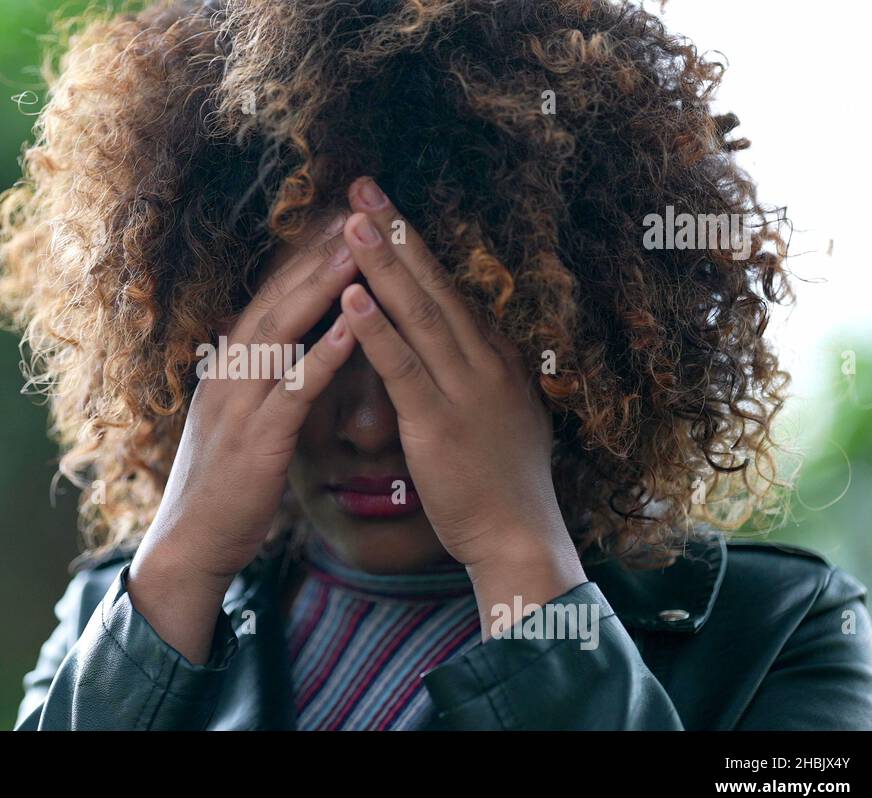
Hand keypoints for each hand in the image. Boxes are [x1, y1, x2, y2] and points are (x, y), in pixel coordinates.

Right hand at [128, 214, 359, 660]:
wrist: (189, 546)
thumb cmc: (223, 488)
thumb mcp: (235, 422)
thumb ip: (256, 381)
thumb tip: (276, 347)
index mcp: (225, 367)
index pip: (267, 297)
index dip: (302, 256)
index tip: (337, 217)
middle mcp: (226, 374)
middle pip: (274, 299)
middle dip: (314, 254)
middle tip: (354, 212)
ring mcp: (236, 405)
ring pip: (280, 331)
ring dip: (321, 288)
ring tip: (359, 249)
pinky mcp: (255, 441)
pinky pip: (292, 389)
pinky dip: (322, 354)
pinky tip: (354, 328)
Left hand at [336, 177, 585, 620]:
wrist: (521, 537)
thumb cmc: (505, 484)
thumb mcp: (503, 414)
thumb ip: (482, 375)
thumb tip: (470, 347)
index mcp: (493, 356)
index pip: (448, 288)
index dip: (413, 244)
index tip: (383, 206)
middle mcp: (483, 360)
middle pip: (434, 283)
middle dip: (394, 231)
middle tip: (361, 185)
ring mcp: (463, 388)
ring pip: (418, 313)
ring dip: (382, 264)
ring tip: (350, 221)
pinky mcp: (438, 422)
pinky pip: (403, 366)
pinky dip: (377, 328)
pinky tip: (352, 296)